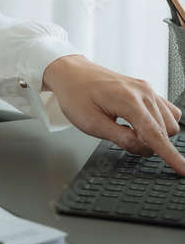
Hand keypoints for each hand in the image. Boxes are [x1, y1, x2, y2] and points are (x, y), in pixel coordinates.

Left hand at [42, 54, 184, 173]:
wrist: (70, 72)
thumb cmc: (75, 94)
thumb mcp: (91, 124)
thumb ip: (121, 139)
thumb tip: (143, 149)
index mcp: (129, 100)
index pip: (156, 136)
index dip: (171, 157)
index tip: (183, 171)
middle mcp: (143, 92)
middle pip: (165, 131)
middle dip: (150, 143)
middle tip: (123, 138)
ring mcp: (146, 88)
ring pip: (168, 122)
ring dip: (154, 133)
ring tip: (127, 128)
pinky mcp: (145, 89)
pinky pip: (165, 110)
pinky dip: (156, 122)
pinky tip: (138, 122)